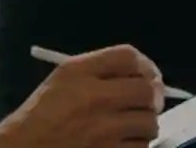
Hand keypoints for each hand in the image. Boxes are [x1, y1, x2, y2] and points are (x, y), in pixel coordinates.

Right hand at [0, 44, 163, 147]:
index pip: (127, 56)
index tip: (149, 75)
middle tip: (148, 104)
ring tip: (132, 126)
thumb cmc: (43, 115)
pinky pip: (140, 147)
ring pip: (149, 122)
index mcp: (78, 72)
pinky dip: (137, 145)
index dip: (146, 64)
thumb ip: (100, 70)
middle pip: (146, 89)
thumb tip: (145, 74)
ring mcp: (101, 130)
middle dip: (152, 97)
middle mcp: (93, 97)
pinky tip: (123, 143)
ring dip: (145, 124)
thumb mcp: (63, 79)